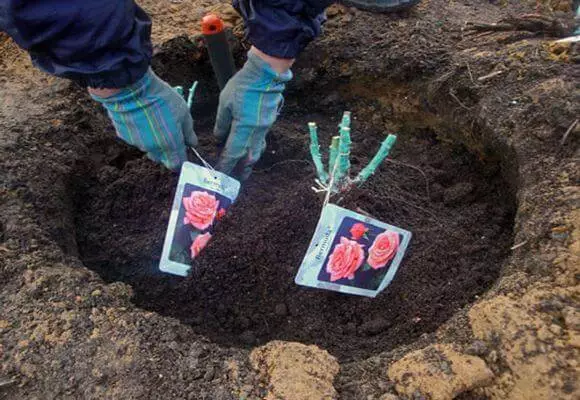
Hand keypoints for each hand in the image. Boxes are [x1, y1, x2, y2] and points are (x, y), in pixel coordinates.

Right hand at [90, 68, 196, 170]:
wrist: (130, 88)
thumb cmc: (161, 99)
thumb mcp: (183, 112)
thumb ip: (188, 131)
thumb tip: (192, 144)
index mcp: (170, 145)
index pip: (177, 164)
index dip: (180, 159)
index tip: (182, 150)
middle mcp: (153, 149)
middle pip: (162, 158)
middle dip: (167, 150)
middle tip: (169, 133)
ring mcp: (137, 143)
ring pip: (148, 148)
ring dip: (152, 141)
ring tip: (154, 121)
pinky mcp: (123, 136)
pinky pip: (135, 139)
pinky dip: (139, 133)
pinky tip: (140, 118)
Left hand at [214, 48, 292, 179]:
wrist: (266, 74)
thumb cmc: (243, 86)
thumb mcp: (225, 103)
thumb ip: (222, 124)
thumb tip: (219, 139)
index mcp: (244, 129)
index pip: (233, 153)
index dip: (225, 166)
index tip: (219, 175)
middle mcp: (256, 133)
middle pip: (249, 158)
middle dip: (242, 170)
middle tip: (236, 180)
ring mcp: (265, 128)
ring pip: (257, 151)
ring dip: (250, 162)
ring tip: (244, 168)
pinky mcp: (269, 123)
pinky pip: (261, 141)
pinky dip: (255, 148)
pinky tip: (251, 148)